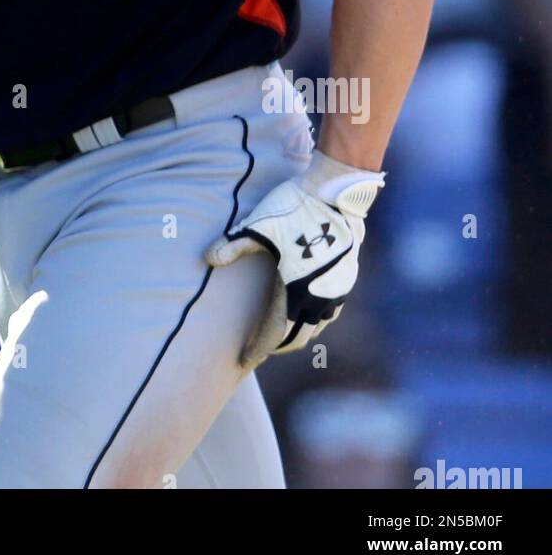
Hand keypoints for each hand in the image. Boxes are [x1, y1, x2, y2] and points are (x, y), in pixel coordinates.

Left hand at [204, 151, 383, 368]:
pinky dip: (318, 317)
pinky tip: (310, 310)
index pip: (273, 332)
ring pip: (318, 324)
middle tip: (260, 349)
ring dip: (300, 331)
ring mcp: (336, 289)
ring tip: (284, 331)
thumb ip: (233, 245)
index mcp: (294, 290)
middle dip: (277, 345)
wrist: (335, 194)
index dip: (257, 348)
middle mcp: (318, 297)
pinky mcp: (348, 278)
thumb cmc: (293, 209)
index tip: (244, 360)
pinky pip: (333, 310)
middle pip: (297, 336)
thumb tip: (207, 258)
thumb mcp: (258, 226)